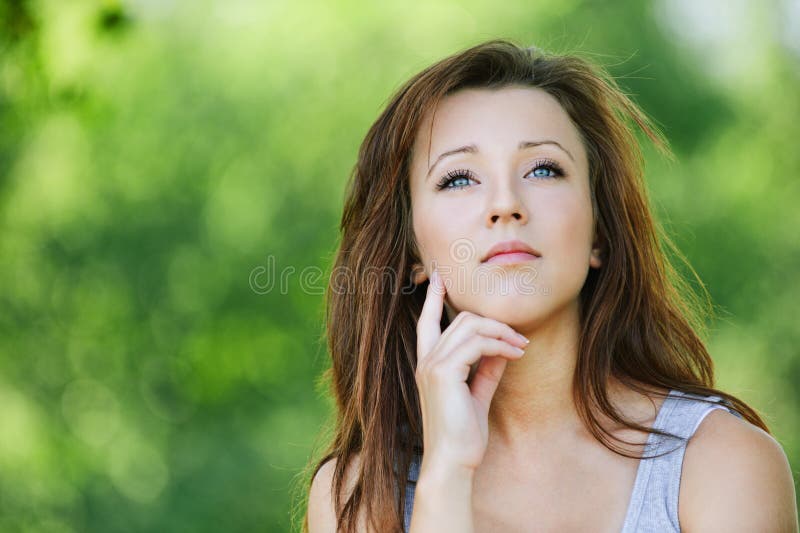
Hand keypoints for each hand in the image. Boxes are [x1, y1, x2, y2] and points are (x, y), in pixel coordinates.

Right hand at [415, 268, 529, 472]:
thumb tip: (502, 349)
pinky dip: (501, 345)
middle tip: (519, 339)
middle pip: (460, 319)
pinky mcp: (444, 372)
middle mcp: (426, 360)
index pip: (426, 322)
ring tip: (521, 347)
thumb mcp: (477, 395)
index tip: (439, 277)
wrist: (452, 462)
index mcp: (428, 365)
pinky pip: (478, 344)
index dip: (432, 298)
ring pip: (470, 326)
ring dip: (502, 333)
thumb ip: (486, 370)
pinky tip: (515, 354)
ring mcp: (432, 365)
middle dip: (493, 322)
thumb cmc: (463, 435)